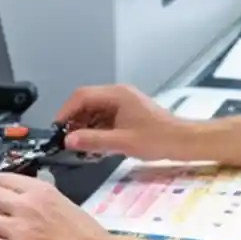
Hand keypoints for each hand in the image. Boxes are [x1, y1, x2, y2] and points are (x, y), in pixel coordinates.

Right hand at [56, 84, 189, 159]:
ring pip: (94, 110)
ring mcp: (123, 103)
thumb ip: (94, 140)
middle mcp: (118, 94)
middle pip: (87, 101)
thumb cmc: (156, 139)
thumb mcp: (123, 142)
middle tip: (67, 140)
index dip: (66, 111)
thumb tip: (68, 140)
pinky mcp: (127, 113)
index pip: (82, 96)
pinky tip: (94, 145)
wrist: (183, 141)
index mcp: (116, 95)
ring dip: (85, 126)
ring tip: (79, 145)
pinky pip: (104, 117)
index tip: (57, 129)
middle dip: (74, 120)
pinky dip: (96, 129)